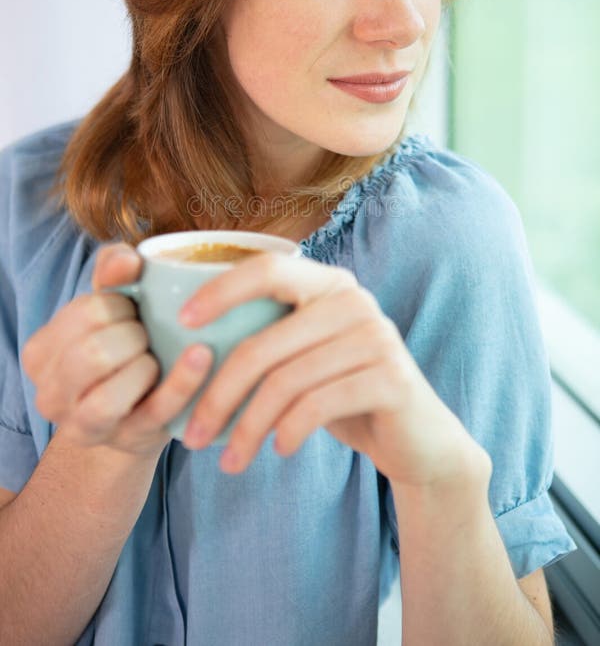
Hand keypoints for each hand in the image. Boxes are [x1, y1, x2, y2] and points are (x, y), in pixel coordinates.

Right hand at [22, 243, 213, 458]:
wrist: (134, 414)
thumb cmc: (121, 347)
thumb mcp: (111, 306)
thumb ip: (112, 271)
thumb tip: (128, 260)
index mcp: (41, 353)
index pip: (85, 313)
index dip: (119, 304)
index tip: (130, 310)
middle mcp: (51, 395)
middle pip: (93, 355)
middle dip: (131, 336)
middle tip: (146, 334)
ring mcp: (86, 426)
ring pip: (110, 396)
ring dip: (144, 366)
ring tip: (156, 356)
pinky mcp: (131, 439)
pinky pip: (158, 410)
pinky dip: (183, 380)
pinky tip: (202, 356)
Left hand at [178, 251, 484, 481]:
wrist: (419, 441)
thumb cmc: (345, 397)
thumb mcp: (306, 361)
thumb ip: (269, 342)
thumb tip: (187, 353)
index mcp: (329, 284)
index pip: (268, 269)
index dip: (221, 291)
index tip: (182, 322)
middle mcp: (354, 301)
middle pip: (264, 343)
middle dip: (219, 395)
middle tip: (192, 437)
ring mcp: (376, 336)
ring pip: (285, 382)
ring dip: (247, 428)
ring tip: (230, 461)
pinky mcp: (390, 377)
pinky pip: (316, 405)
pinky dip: (287, 433)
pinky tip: (278, 450)